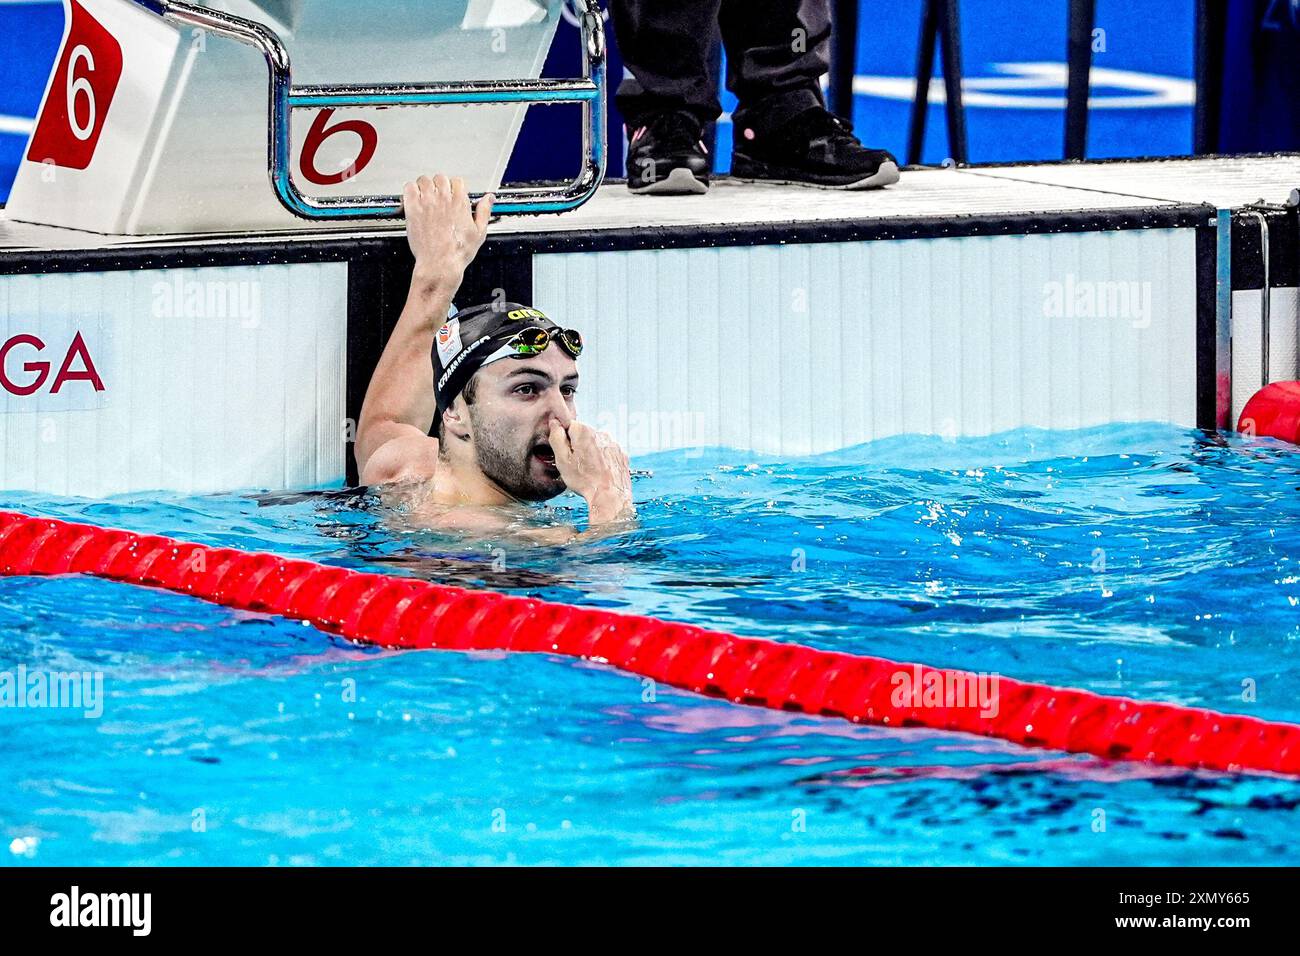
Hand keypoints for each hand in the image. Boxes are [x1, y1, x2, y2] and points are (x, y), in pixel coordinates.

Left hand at [402, 174, 493, 291]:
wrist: (440, 264)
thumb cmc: (457, 252)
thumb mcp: (479, 232)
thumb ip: (484, 212)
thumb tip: (489, 199)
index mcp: (460, 203)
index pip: (457, 181)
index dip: (455, 188)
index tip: (452, 196)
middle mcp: (443, 199)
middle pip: (440, 178)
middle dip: (440, 186)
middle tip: (438, 197)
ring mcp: (427, 203)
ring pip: (424, 180)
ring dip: (425, 186)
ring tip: (425, 197)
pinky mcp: (413, 209)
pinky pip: (409, 188)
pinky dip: (410, 190)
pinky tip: (413, 199)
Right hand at [549, 420, 634, 523]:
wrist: (610, 497)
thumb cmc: (584, 480)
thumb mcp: (562, 460)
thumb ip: (556, 438)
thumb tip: (555, 423)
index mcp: (584, 431)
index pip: (569, 426)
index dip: (565, 441)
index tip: (567, 455)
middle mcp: (601, 433)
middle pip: (583, 435)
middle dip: (578, 447)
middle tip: (577, 465)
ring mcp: (613, 443)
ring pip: (596, 444)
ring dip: (591, 453)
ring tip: (589, 471)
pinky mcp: (621, 453)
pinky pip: (607, 452)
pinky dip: (603, 460)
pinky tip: (600, 472)